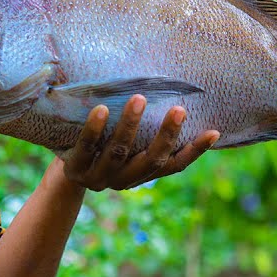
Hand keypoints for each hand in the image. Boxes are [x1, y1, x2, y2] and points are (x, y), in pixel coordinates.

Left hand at [63, 95, 219, 190]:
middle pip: (150, 160)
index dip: (194, 152)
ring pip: (119, 152)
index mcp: (140, 175)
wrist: (62, 172)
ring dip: (130, 125)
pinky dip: (95, 128)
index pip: (173, 166)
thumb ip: (147, 134)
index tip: (213, 132)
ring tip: (139, 98)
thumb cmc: (102, 149)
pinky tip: (101, 109)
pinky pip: (86, 147)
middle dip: (165, 135)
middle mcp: (122, 181)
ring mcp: (98, 177)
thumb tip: (180, 96)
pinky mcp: (74, 168)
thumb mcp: (127, 145)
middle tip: (178, 109)